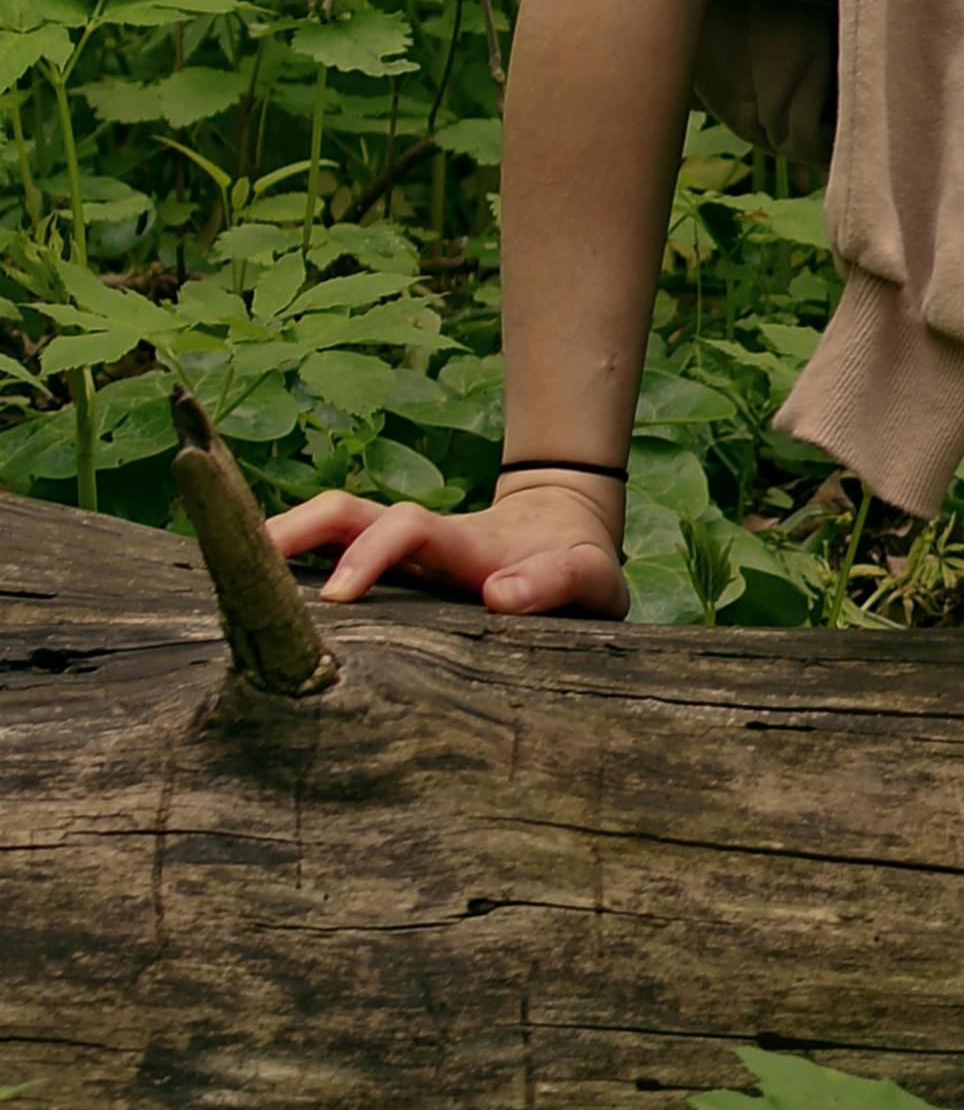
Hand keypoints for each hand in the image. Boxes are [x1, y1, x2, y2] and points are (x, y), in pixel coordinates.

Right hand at [266, 471, 629, 617]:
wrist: (570, 536)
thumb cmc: (578, 568)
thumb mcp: (590, 577)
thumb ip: (556, 582)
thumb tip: (499, 595)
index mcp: (464, 545)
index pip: (406, 529)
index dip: (371, 553)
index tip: (338, 595)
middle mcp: (421, 542)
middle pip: (348, 514)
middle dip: (298, 529)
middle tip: (248, 566)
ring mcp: (401, 555)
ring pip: (331, 530)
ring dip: (281, 541)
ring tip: (226, 573)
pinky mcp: (391, 572)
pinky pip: (331, 556)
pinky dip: (286, 566)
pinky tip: (242, 593)